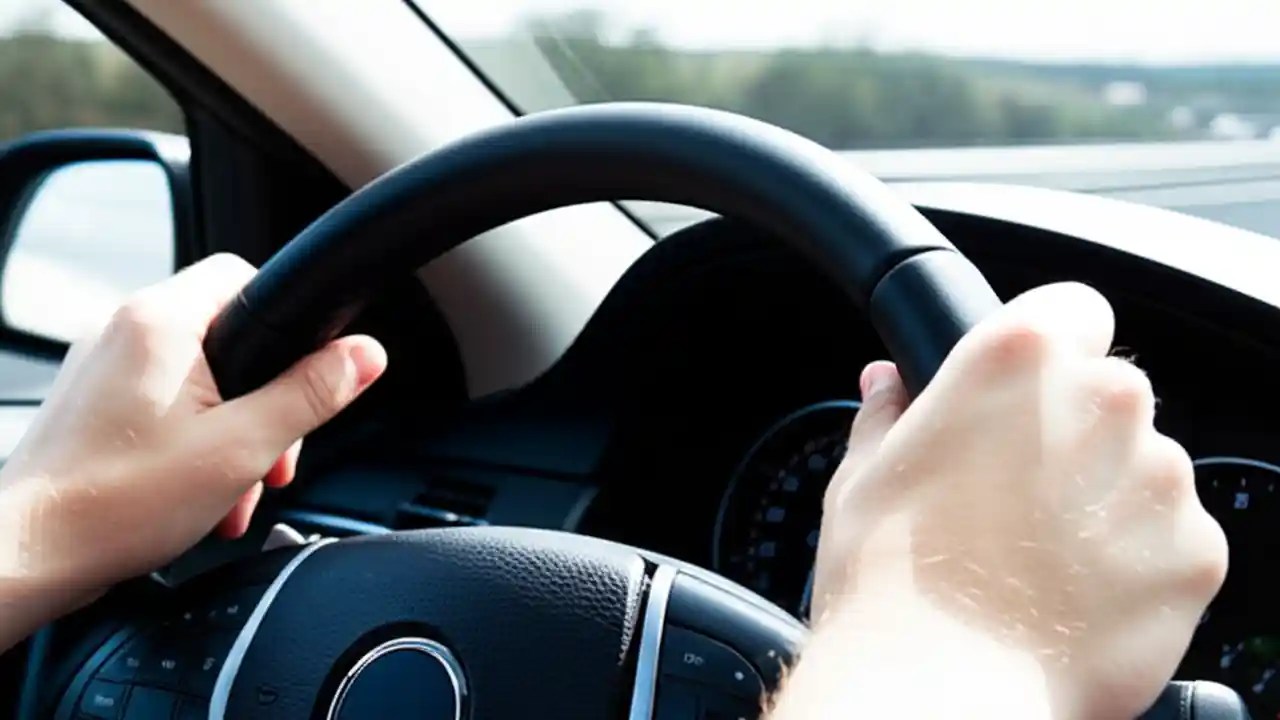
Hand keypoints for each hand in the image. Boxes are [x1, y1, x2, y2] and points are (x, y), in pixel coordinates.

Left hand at [0, 254, 385, 640]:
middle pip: (228, 336)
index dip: (288, 324)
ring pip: (199, 377)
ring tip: (234, 489)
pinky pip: (163, 402)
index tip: (305, 375)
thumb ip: (310, 395)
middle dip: (265, 400)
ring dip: (232, 430)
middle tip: (273, 456)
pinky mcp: (90, 402)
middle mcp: (123, 329)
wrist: (26, 554)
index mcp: (161, 321)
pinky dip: (192, 439)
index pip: (245, 276)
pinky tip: (199, 491)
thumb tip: (365, 355)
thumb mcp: (242, 448)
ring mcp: (100, 365)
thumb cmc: (116, 504)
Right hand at [797, 283, 1225, 718]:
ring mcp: (1160, 479)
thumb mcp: (864, 476)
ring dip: (1108, 497)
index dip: (1049, 348)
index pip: (1071, 308)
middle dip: (1075, 430)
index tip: (1027, 390)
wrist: (940, 688)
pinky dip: (1138, 560)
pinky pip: (1175, 538)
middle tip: (1016, 492)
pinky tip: (1077, 594)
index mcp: (1018, 359)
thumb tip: (888, 384)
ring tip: (1042, 556)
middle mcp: (1103, 402)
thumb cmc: (891, 580)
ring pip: (1147, 467)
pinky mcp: (1196, 553)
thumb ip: (890, 414)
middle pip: (1111, 392)